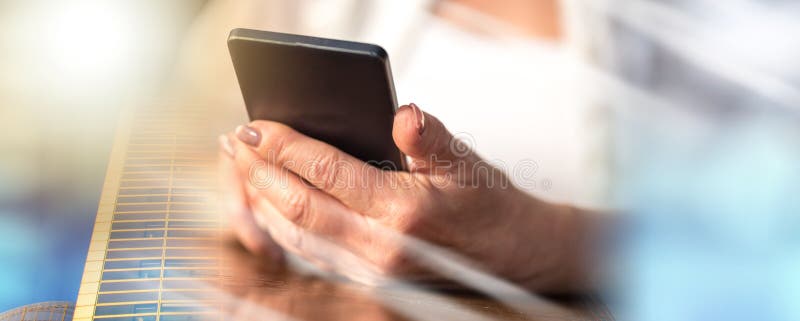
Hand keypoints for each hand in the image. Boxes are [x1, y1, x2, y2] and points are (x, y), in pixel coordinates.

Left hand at [219, 103, 594, 291]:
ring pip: (296, 236)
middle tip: (233, 142)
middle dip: (259, 171)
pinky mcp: (366, 281)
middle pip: (299, 207)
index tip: (254, 126)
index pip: (326, 173)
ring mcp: (371, 270)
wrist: (509, 256)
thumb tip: (402, 114)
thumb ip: (429, 137)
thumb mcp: (464, 162)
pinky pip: (310, 254)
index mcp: (404, 210)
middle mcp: (382, 246)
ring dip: (261, 199)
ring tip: (241, 167)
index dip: (284, 147)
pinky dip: (280, 227)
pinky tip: (267, 204)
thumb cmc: (485, 204)